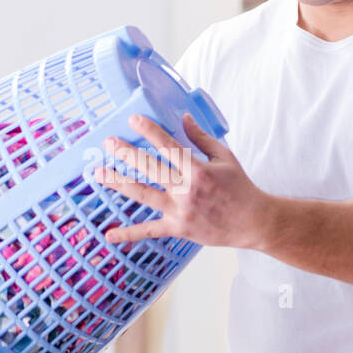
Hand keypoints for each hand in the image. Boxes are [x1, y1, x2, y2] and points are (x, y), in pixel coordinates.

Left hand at [94, 112, 272, 247]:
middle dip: (126, 154)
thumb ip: (201, 138)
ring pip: (142, 195)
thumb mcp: (224, 157)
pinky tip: (109, 234)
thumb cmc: (240, 187)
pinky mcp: (178, 229)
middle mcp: (186, 190)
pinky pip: (149, 231)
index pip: (168, 146)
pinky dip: (129, 234)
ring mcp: (179, 211)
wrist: (253, 222)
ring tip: (98, 174)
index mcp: (198, 170)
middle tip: (108, 143)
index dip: (149, 131)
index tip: (133, 120)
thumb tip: (184, 118)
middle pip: (149, 168)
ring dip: (119, 183)